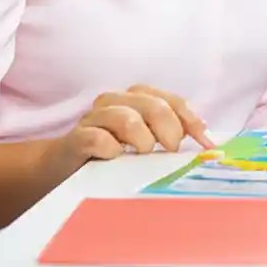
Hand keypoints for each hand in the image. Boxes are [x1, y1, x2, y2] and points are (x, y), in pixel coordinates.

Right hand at [50, 85, 215, 169]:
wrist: (61, 168)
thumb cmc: (111, 155)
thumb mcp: (145, 142)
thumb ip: (171, 134)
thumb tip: (206, 137)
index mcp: (135, 98)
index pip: (170, 100)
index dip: (190, 119)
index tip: (205, 142)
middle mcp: (114, 102)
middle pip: (153, 106)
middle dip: (170, 130)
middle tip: (171, 150)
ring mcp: (93, 119)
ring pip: (127, 118)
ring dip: (142, 140)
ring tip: (143, 154)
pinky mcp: (75, 140)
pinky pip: (97, 138)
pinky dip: (112, 149)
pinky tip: (115, 158)